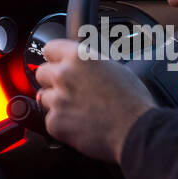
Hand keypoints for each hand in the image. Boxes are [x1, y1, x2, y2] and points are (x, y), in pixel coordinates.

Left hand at [34, 39, 157, 164]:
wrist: (135, 130)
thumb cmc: (132, 100)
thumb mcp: (115, 67)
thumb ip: (90, 62)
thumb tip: (82, 63)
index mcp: (79, 56)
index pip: (50, 48)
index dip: (55, 58)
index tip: (57, 64)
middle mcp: (64, 75)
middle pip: (42, 73)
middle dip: (53, 81)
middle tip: (70, 90)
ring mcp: (57, 100)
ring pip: (43, 97)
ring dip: (56, 102)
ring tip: (77, 109)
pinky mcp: (55, 123)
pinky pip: (49, 120)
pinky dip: (61, 123)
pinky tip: (78, 124)